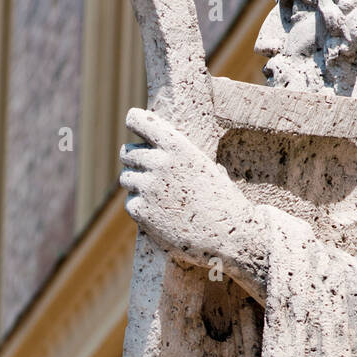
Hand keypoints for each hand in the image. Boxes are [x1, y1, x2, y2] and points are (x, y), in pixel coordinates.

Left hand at [119, 108, 249, 264]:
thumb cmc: (223, 201)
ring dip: (137, 185)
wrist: (231, 234)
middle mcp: (159, 163)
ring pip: (126, 179)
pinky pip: (131, 203)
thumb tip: (159, 152)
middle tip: (149, 172)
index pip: (140, 122)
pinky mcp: (141, 211)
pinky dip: (141, 208)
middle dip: (135, 161)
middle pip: (128, 153)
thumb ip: (179, 156)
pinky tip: (161, 214)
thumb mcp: (206, 167)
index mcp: (177, 146)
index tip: (132, 122)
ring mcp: (148, 187)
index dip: (134, 122)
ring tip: (159, 196)